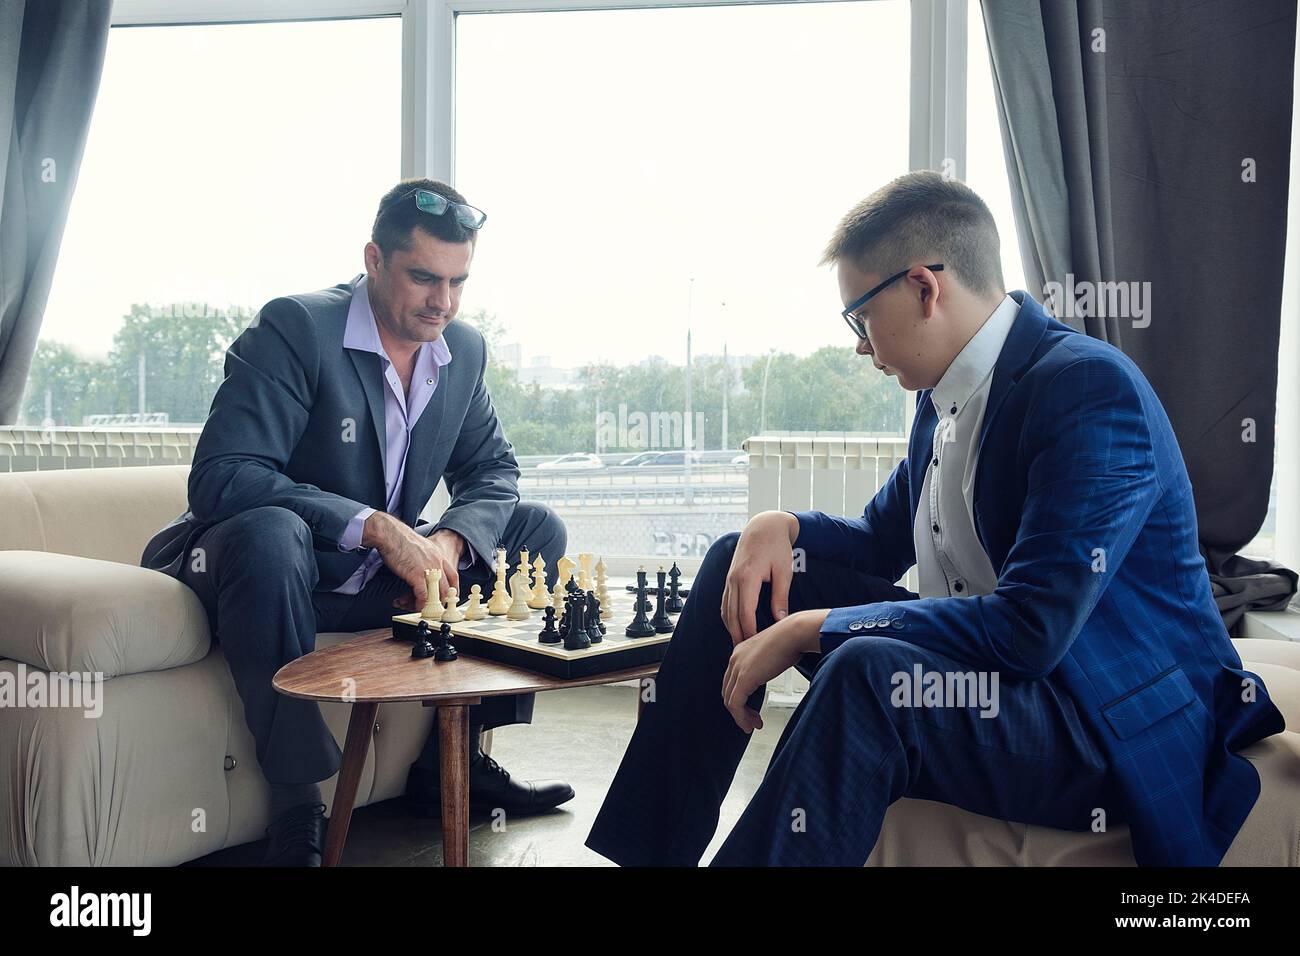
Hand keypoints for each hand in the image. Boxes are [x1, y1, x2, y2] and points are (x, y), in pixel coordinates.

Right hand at [364, 512, 464, 610]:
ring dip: (426, 605)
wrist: (390, 533)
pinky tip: (411, 605)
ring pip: (435, 595)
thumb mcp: (420, 548)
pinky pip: (423, 597)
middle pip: (446, 589)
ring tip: (416, 607)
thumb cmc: (399, 539)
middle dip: (438, 601)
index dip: (452, 589)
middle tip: (428, 607)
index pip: (453, 576)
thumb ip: (425, 559)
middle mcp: (437, 563)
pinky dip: (418, 604)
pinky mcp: (417, 575)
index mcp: (438, 555)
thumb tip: (420, 569)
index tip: (447, 597)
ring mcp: (429, 570)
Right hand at [721, 510, 799, 645]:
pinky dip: (729, 616)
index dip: (749, 633)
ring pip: (725, 610)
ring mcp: (729, 578)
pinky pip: (725, 602)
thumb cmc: (777, 546)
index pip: (745, 614)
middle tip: (744, 654)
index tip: (755, 647)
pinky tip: (736, 625)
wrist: (764, 526)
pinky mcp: (729, 577)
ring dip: (731, 628)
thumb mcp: (784, 572)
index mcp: (747, 578)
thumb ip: (780, 597)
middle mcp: (733, 580)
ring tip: (740, 644)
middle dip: (738, 636)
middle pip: (731, 616)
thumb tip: (779, 620)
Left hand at [721, 609, 827, 732]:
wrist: (795, 633)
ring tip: (753, 725)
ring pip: (730, 701)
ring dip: (741, 717)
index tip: (751, 710)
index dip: (739, 699)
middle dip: (739, 710)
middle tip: (751, 721)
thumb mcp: (772, 653)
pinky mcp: (744, 678)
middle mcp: (735, 659)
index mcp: (740, 652)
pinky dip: (741, 718)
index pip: (732, 681)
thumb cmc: (791, 640)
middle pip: (728, 692)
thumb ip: (764, 664)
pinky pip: (735, 704)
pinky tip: (751, 724)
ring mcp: (737, 668)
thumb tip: (767, 674)